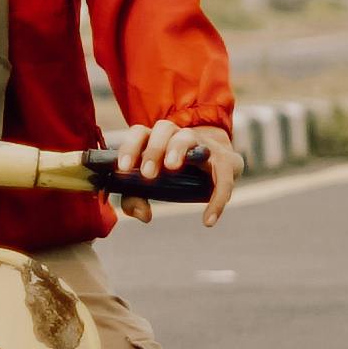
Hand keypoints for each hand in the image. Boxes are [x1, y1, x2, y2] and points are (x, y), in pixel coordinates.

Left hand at [114, 120, 236, 219]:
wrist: (218, 166)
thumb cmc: (176, 175)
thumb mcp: (154, 185)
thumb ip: (137, 198)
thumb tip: (142, 215)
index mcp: (155, 138)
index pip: (139, 134)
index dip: (130, 148)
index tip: (123, 169)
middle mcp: (177, 135)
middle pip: (163, 129)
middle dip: (153, 150)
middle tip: (147, 174)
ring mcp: (201, 144)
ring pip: (187, 136)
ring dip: (177, 149)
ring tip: (171, 168)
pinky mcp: (224, 159)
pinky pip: (223, 175)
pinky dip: (217, 198)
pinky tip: (209, 219)